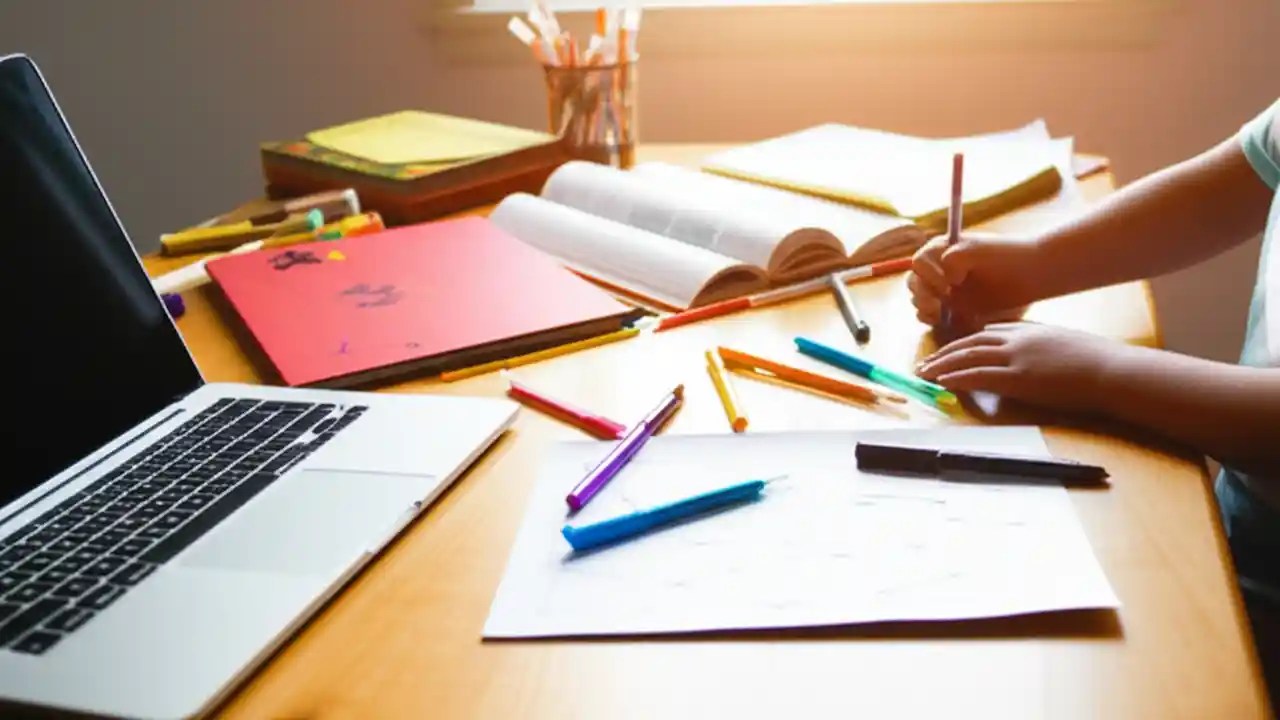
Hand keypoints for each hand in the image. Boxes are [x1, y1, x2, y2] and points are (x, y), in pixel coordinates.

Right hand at [908, 232, 1043, 331]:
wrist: (1032, 275)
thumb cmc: (1006, 256)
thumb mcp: (979, 249)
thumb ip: (956, 256)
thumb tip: (947, 276)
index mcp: (941, 251)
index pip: (919, 262)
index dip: (928, 274)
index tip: (949, 283)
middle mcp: (938, 269)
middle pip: (913, 283)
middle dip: (921, 294)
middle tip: (937, 304)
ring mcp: (943, 290)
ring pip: (918, 300)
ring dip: (923, 307)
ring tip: (939, 312)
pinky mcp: (951, 309)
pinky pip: (929, 316)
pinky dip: (929, 319)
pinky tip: (940, 319)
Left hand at [916, 322, 1123, 411]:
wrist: (1110, 370)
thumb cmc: (1097, 362)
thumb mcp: (1064, 344)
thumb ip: (1043, 347)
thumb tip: (1035, 359)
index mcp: (1029, 330)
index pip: (988, 332)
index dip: (965, 342)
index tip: (950, 350)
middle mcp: (1017, 339)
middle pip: (970, 342)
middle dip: (945, 352)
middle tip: (926, 362)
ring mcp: (1016, 357)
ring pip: (968, 357)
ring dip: (942, 365)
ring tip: (923, 373)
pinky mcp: (1018, 378)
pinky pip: (979, 376)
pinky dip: (957, 378)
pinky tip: (942, 382)